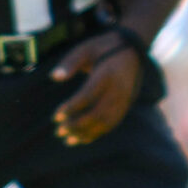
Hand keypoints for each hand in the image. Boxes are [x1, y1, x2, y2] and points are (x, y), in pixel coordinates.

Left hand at [52, 31, 142, 145]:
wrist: (133, 48)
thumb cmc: (104, 47)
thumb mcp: (85, 48)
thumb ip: (70, 62)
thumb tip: (54, 77)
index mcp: (107, 75)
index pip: (87, 96)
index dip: (71, 108)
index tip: (55, 116)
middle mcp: (118, 90)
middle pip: (97, 114)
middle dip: (76, 125)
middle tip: (58, 131)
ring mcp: (124, 100)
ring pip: (105, 123)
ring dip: (86, 133)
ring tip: (67, 140)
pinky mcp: (126, 106)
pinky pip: (112, 124)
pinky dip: (97, 133)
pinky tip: (82, 138)